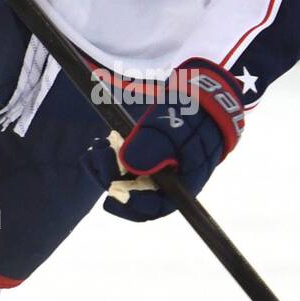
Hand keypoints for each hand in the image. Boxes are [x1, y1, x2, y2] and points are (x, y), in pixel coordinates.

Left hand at [82, 59, 244, 220]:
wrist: (202, 93)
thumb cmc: (194, 112)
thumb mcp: (176, 127)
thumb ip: (155, 146)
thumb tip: (128, 165)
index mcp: (182, 184)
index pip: (155, 207)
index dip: (130, 204)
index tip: (111, 191)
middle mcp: (167, 183)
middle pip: (133, 196)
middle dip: (110, 179)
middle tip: (97, 154)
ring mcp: (154, 170)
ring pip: (124, 181)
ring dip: (106, 168)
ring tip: (97, 146)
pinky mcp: (145, 156)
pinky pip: (122, 166)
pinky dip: (110, 158)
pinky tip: (101, 143)